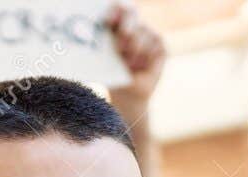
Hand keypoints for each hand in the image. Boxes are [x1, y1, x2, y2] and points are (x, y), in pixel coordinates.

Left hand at [104, 3, 165, 125]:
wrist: (127, 96)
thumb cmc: (112, 76)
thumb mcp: (102, 63)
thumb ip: (99, 51)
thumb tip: (87, 44)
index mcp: (114, 24)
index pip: (116, 7)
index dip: (114, 10)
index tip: (108, 21)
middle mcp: (131, 24)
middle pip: (131, 12)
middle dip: (126, 26)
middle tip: (120, 45)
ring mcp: (147, 32)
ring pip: (142, 33)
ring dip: (133, 51)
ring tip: (128, 65)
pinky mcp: (159, 44)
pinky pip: (154, 43)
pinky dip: (144, 57)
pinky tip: (139, 67)